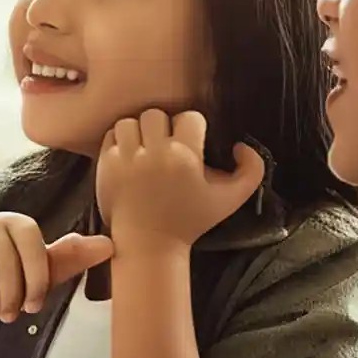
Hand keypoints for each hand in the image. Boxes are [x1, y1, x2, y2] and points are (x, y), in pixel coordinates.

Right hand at [0, 211, 113, 323]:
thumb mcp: (34, 279)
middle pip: (20, 244)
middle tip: (22, 311)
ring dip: (5, 296)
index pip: (36, 237)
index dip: (39, 272)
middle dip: (25, 284)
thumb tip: (109, 244)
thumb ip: (68, 260)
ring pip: (0, 259)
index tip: (37, 303)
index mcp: (16, 223)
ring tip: (2, 313)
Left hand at [95, 109, 264, 251]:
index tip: (191, 144)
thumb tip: (240, 145)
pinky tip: (130, 155)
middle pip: (156, 114)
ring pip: (130, 121)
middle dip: (163, 127)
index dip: (192, 128)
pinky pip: (111, 134)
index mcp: (185, 157)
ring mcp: (126, 159)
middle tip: (166, 145)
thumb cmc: (190, 221)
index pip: (189, 117)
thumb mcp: (231, 199)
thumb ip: (252, 171)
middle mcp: (154, 154)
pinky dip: (119, 140)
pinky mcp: (105, 165)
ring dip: (139, 131)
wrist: (149, 244)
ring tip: (145, 148)